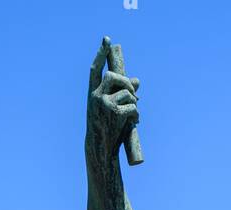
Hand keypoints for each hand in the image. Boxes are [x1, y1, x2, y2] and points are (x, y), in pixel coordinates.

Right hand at [87, 40, 138, 156]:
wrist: (101, 149)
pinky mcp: (114, 113)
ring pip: (126, 92)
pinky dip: (137, 113)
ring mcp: (104, 104)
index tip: (107, 39)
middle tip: (133, 93)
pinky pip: (132, 105)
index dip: (101, 54)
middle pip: (113, 76)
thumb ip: (122, 94)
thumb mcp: (111, 109)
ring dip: (134, 101)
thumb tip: (138, 80)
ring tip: (134, 113)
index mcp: (92, 94)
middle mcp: (95, 96)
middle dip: (126, 83)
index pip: (95, 69)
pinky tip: (135, 122)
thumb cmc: (106, 129)